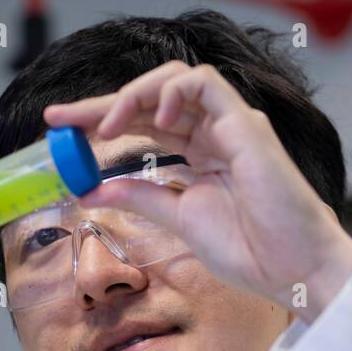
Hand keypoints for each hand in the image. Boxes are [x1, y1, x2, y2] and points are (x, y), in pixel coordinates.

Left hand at [44, 61, 351, 317]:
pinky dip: (173, 92)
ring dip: (132, 96)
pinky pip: (205, 83)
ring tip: (105, 128)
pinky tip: (154, 119)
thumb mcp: (182, 220)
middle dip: (101, 105)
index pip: (144, 125)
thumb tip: (95, 188)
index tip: (60, 132)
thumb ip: (143, 198)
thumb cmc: (253, 251)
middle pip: (151, 101)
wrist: (292, 269)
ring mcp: (231, 125)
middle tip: (59, 119)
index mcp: (201, 155)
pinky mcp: (245, 124)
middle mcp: (215, 133)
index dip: (101, 122)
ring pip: (175, 81)